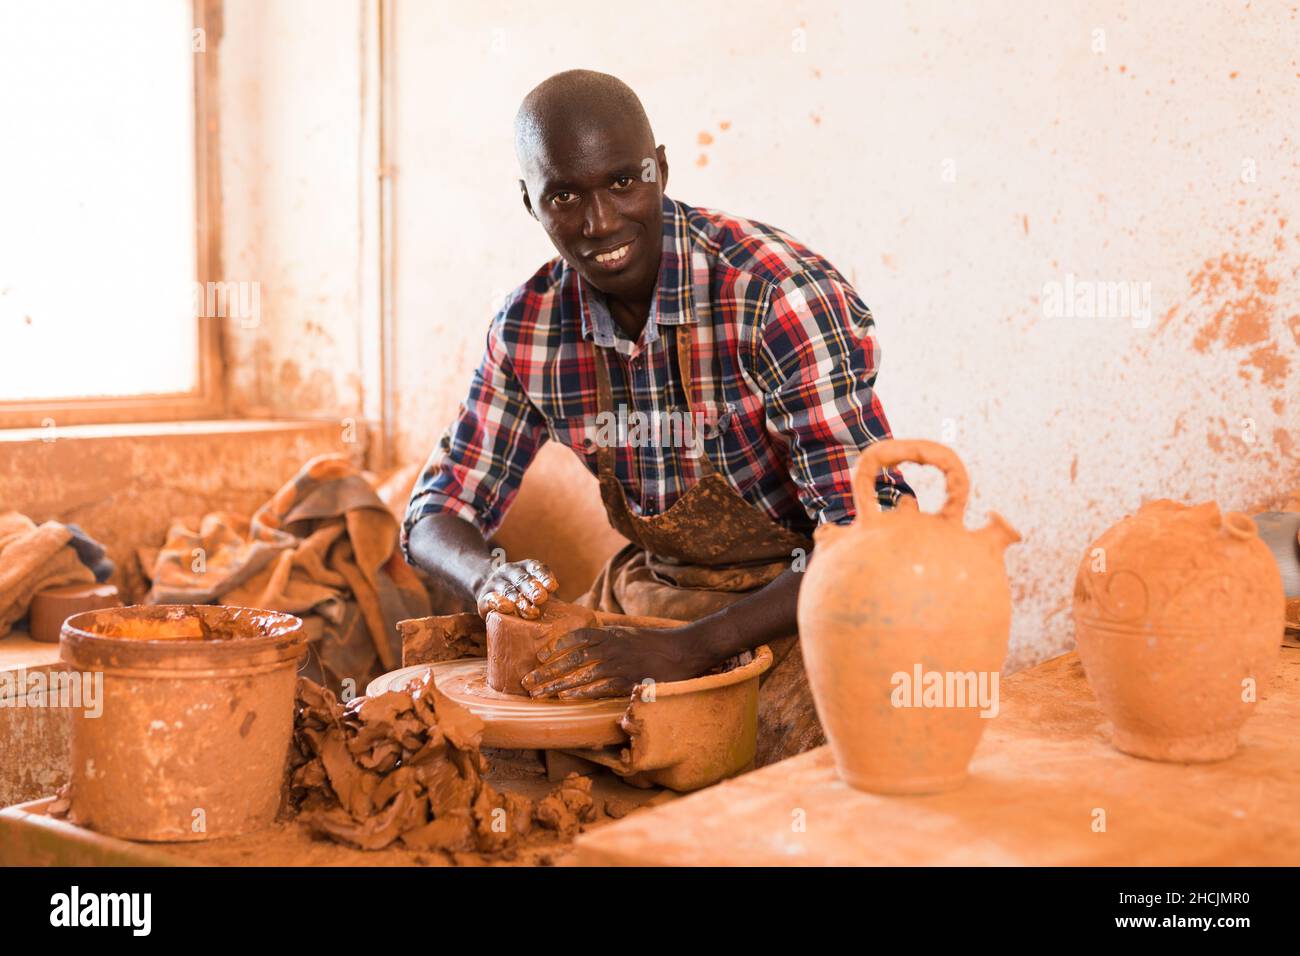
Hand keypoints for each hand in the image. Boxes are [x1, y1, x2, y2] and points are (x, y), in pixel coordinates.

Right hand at [475, 558, 557, 619]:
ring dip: (519, 600)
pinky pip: (491, 599)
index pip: (536, 568)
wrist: (490, 593)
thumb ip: (546, 595)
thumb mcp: (534, 590)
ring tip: (530, 612)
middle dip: (532, 589)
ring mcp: (495, 582)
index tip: (552, 586)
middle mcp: (509, 571)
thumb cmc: (521, 595)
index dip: (544, 576)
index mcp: (525, 567)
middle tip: (541, 598)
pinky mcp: (483, 597)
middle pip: (522, 579)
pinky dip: (498, 603)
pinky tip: (507, 608)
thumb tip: (565, 610)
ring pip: (508, 590)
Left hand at [520, 625, 703, 699]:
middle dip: (547, 671)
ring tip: (538, 694)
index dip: (556, 647)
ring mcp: (618, 664)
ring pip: (580, 675)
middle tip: (527, 682)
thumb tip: (589, 641)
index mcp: (610, 634)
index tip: (540, 656)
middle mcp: (610, 647)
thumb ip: (607, 637)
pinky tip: (565, 698)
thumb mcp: (628, 633)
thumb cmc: (655, 644)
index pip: (577, 637)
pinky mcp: (626, 680)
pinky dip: (580, 692)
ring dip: (557, 685)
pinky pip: (598, 687)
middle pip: (571, 659)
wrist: (681, 651)